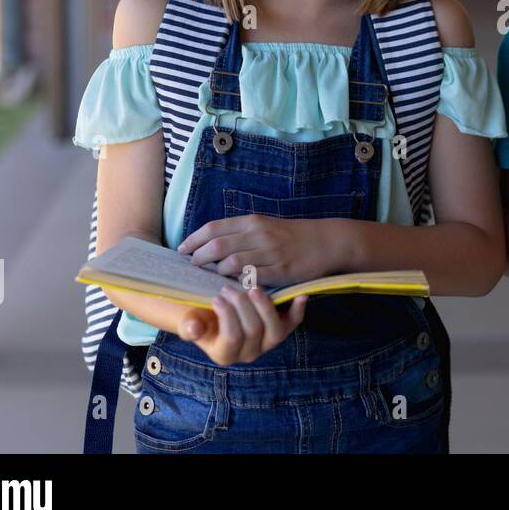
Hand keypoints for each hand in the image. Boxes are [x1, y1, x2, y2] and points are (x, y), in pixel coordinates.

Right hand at [177, 287, 307, 365]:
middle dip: (242, 306)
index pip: (232, 338)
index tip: (216, 297)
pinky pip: (293, 323)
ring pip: (275, 330)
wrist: (213, 312)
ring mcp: (267, 342)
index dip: (226, 317)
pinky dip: (298, 310)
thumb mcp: (189, 321)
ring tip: (252, 288)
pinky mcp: (281, 328)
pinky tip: (301, 295)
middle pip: (254, 331)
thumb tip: (194, 328)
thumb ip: (189, 326)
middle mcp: (249, 352)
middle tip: (229, 287)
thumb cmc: (199, 315)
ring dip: (265, 307)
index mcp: (225, 354)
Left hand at [178, 214, 355, 286]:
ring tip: (210, 278)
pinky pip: (250, 279)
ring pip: (230, 263)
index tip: (182, 250)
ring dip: (216, 273)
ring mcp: (269, 253)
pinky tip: (233, 287)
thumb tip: (211, 243)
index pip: (213, 228)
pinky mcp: (279, 270)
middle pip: (216, 246)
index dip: (193, 239)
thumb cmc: (292, 235)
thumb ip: (241, 232)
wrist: (326, 241)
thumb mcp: (265, 225)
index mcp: (252, 222)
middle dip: (199, 258)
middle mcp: (258, 234)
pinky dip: (237, 283)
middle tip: (192, 267)